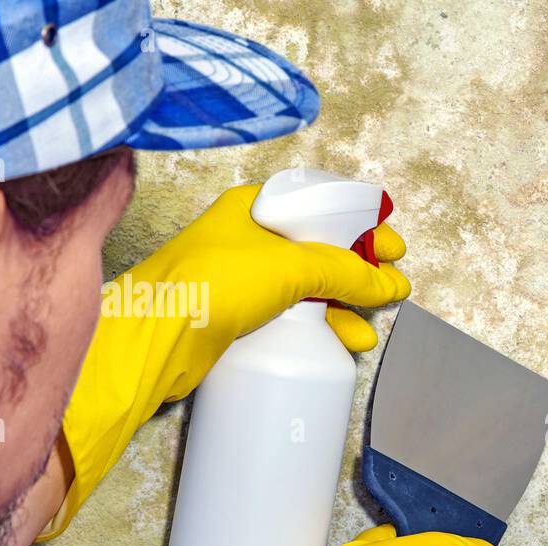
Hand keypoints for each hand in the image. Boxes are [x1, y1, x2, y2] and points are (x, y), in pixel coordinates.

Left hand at [38, 185, 408, 539]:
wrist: (155, 337)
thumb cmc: (209, 284)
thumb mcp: (288, 266)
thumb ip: (344, 271)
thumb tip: (387, 283)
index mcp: (254, 206)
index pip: (321, 205)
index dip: (362, 224)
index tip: (392, 246)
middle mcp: (248, 237)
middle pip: (320, 248)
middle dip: (360, 270)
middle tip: (392, 285)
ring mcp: (243, 277)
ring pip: (310, 285)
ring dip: (347, 303)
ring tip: (374, 321)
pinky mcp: (239, 314)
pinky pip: (294, 313)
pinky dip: (324, 324)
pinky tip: (347, 338)